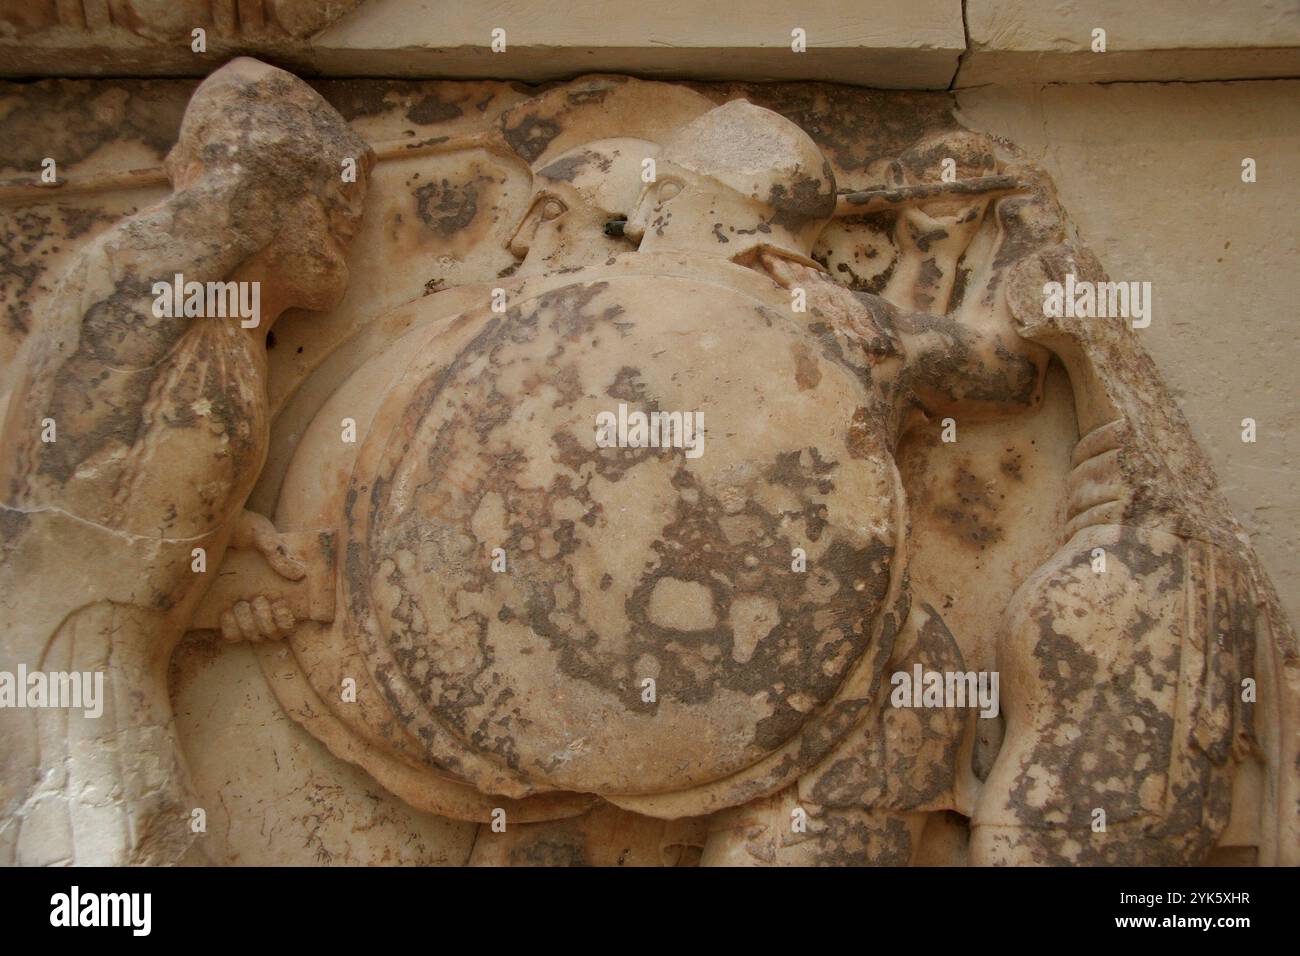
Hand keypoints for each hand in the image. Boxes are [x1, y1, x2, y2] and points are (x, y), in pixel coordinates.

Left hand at [218, 511, 305, 641]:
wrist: (206, 524)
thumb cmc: (237, 526)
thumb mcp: (259, 532)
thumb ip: (276, 551)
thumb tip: (299, 574)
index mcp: (274, 586)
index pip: (288, 621)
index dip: (286, 621)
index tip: (279, 603)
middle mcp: (258, 601)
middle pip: (272, 634)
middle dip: (267, 621)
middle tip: (259, 599)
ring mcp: (239, 608)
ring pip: (252, 636)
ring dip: (250, 624)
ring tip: (242, 602)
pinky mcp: (217, 612)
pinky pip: (231, 635)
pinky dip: (232, 627)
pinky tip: (227, 609)